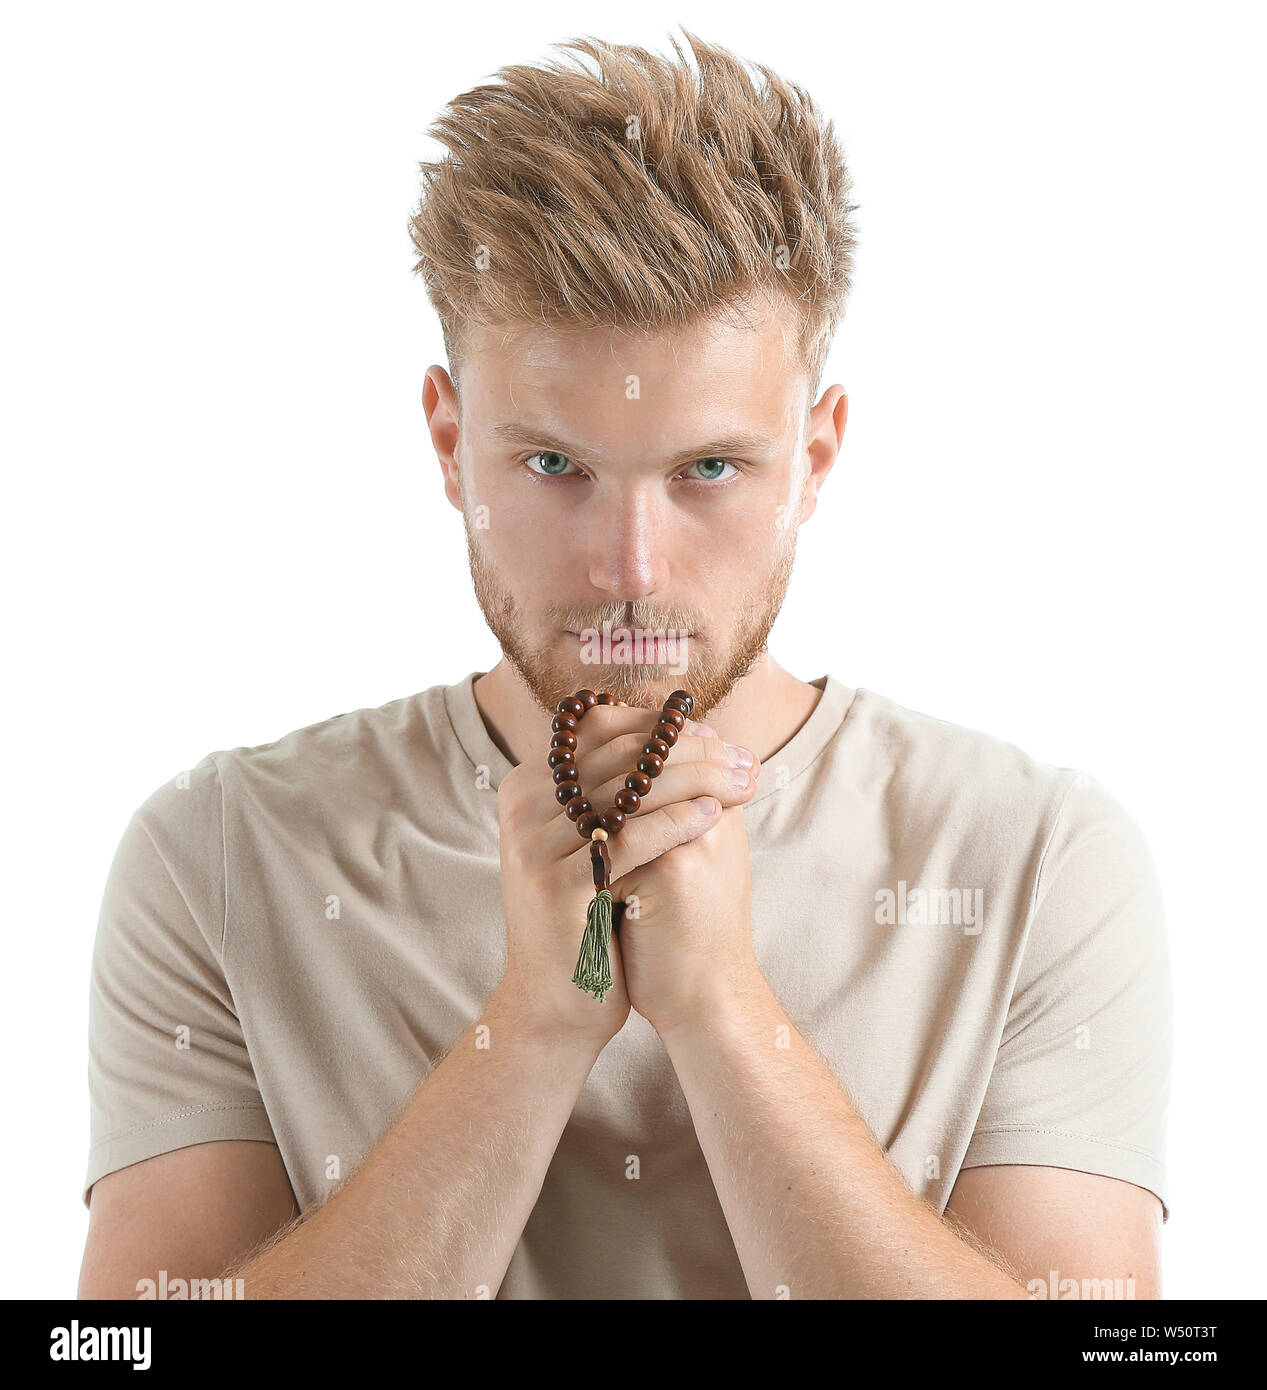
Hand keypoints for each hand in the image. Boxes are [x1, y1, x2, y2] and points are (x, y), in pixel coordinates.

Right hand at [494, 704, 754, 1049]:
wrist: (559, 1001)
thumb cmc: (592, 915)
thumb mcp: (597, 842)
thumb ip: (622, 787)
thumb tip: (694, 724)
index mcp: (527, 787)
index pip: (606, 733)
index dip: (669, 730)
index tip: (724, 736)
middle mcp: (521, 807)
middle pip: (620, 759)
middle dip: (691, 752)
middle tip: (744, 757)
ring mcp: (531, 845)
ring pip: (626, 793)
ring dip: (694, 780)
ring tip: (740, 782)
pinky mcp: (553, 884)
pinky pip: (627, 840)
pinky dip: (674, 822)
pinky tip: (713, 816)